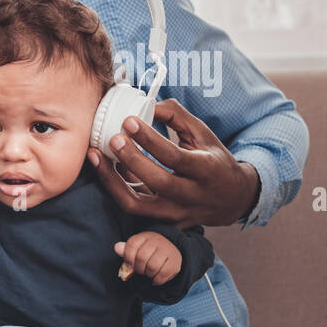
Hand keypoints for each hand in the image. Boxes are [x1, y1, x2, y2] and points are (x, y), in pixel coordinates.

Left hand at [86, 98, 260, 226]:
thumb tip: (147, 104)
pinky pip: (132, 208)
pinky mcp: (161, 223)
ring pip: (136, 204)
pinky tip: (105, 170)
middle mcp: (191, 196)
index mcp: (206, 170)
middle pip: (158, 181)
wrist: (231, 199)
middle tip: (112, 138)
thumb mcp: (203, 135)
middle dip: (132, 159)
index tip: (128, 121)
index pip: (175, 156)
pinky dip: (115, 189)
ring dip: (111, 181)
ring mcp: (175, 214)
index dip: (150, 139)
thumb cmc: (213, 160)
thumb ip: (177, 116)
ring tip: (96, 157)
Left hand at [114, 231, 181, 285]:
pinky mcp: (175, 261)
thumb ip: (126, 250)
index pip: (132, 245)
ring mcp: (167, 250)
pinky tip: (155, 278)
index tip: (130, 264)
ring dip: (148, 274)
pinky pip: (163, 273)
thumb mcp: (136, 248)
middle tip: (140, 270)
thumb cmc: (148, 251)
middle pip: (141, 257)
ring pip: (152, 266)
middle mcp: (157, 241)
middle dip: (138, 268)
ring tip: (148, 273)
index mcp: (144, 236)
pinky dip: (157, 280)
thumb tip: (117, 247)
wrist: (170, 251)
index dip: (128, 258)